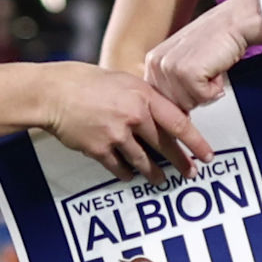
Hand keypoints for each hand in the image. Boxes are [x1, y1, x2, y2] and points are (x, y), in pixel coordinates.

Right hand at [44, 66, 204, 181]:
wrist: (54, 92)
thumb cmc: (88, 82)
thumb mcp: (124, 81)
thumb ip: (146, 98)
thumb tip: (167, 115)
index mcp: (144, 96)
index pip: (179, 123)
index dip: (196, 142)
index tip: (207, 155)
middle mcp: (134, 116)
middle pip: (165, 146)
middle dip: (181, 163)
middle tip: (190, 173)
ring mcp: (116, 134)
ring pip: (143, 161)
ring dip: (154, 174)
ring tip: (160, 180)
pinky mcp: (99, 149)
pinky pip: (119, 168)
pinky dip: (126, 174)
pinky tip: (130, 176)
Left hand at [141, 0, 261, 112]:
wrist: (233, 22)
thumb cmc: (214, 40)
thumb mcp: (182, 58)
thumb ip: (170, 80)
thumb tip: (171, 109)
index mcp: (152, 61)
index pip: (160, 100)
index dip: (182, 96)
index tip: (194, 81)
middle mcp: (156, 64)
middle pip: (175, 105)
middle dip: (194, 94)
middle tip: (204, 71)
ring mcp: (170, 68)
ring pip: (189, 104)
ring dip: (206, 91)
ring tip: (209, 68)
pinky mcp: (187, 73)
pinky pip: (203, 98)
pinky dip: (215, 88)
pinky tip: (215, 68)